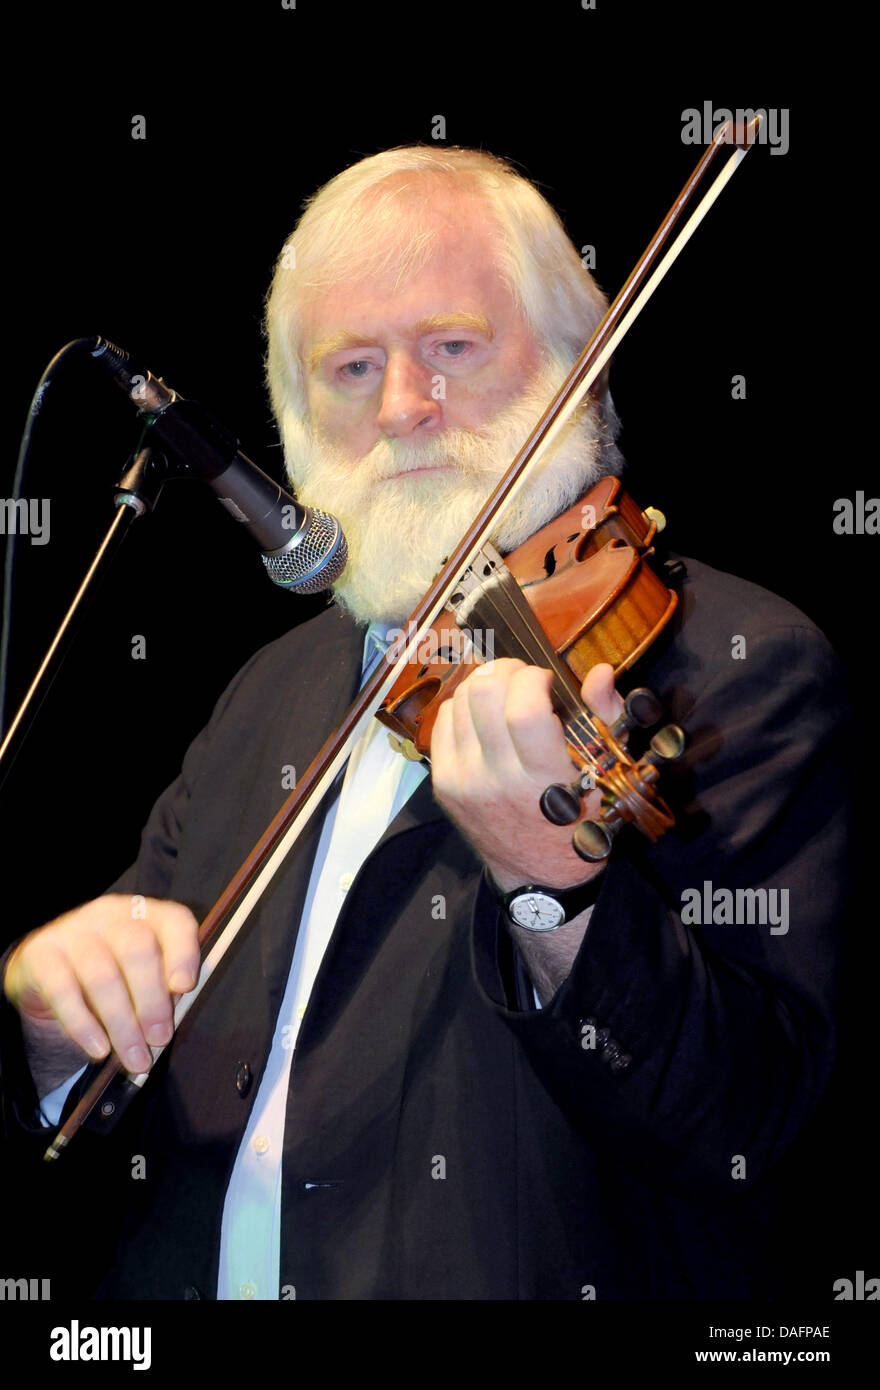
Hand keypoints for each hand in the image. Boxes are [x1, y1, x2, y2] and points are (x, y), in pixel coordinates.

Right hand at [3, 895, 199, 1074]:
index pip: (174, 921)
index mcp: (145, 915)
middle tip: (160, 1039)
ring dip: (122, 1024)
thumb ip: (162, 991)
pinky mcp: (41, 956)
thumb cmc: (112, 978)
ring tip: (135, 1059)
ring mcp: (73, 931)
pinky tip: (99, 1049)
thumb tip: (168, 1022)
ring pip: (102, 977)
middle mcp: (110, 915)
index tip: (185, 988)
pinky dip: (84, 1026)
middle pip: (137, 949)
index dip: (183, 953)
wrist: (49, 977)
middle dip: (152, 1000)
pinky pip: (64, 993)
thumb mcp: (141, 979)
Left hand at [430, 658, 622, 892]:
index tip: (547, 682)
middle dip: (506, 671)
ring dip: (485, 685)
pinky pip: (442, 721)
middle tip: (524, 680)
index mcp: (543, 780)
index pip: (524, 710)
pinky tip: (484, 717)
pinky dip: (463, 707)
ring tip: (505, 696)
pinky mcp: (442, 783)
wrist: (536, 873)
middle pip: (482, 695)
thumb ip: (606, 716)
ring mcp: (463, 782)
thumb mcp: (605, 773)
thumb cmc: (579, 819)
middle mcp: (497, 780)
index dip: (533, 679)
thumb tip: (601, 671)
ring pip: (458, 700)